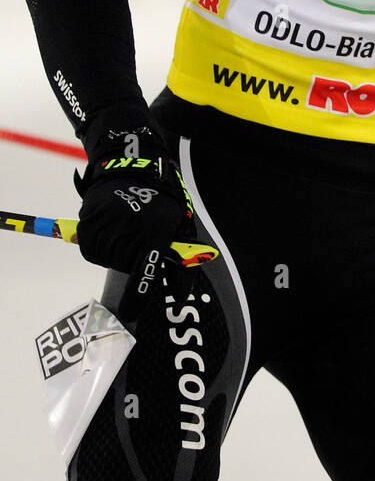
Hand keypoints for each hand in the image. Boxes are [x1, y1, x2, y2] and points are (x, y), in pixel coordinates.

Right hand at [76, 129, 194, 323]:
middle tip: (138, 236)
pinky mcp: (88, 224)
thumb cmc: (161, 201)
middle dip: (132, 260)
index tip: (129, 313)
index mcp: (155, 233)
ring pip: (108, 259)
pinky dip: (101, 246)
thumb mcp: (178, 227)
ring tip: (125, 228)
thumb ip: (180, 263)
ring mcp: (106, 227)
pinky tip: (111, 228)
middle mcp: (129, 231)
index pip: (145, 272)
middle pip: (125, 267)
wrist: (132, 167)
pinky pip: (92, 251)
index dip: (137, 296)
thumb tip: (179, 295)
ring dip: (116, 252)